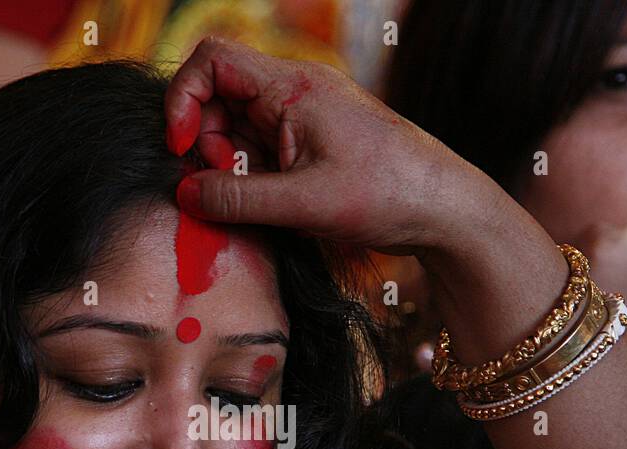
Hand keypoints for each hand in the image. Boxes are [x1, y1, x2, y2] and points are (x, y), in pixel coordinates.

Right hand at [165, 36, 501, 257]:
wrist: (443, 208)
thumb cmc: (387, 194)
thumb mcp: (304, 203)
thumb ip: (238, 199)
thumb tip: (185, 194)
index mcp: (292, 86)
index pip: (212, 60)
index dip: (183, 100)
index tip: (183, 149)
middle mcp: (294, 93)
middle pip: (218, 97)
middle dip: (205, 142)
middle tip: (221, 186)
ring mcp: (302, 118)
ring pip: (236, 126)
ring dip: (228, 163)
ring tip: (249, 201)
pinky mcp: (309, 144)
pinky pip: (260, 148)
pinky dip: (250, 175)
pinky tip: (267, 204)